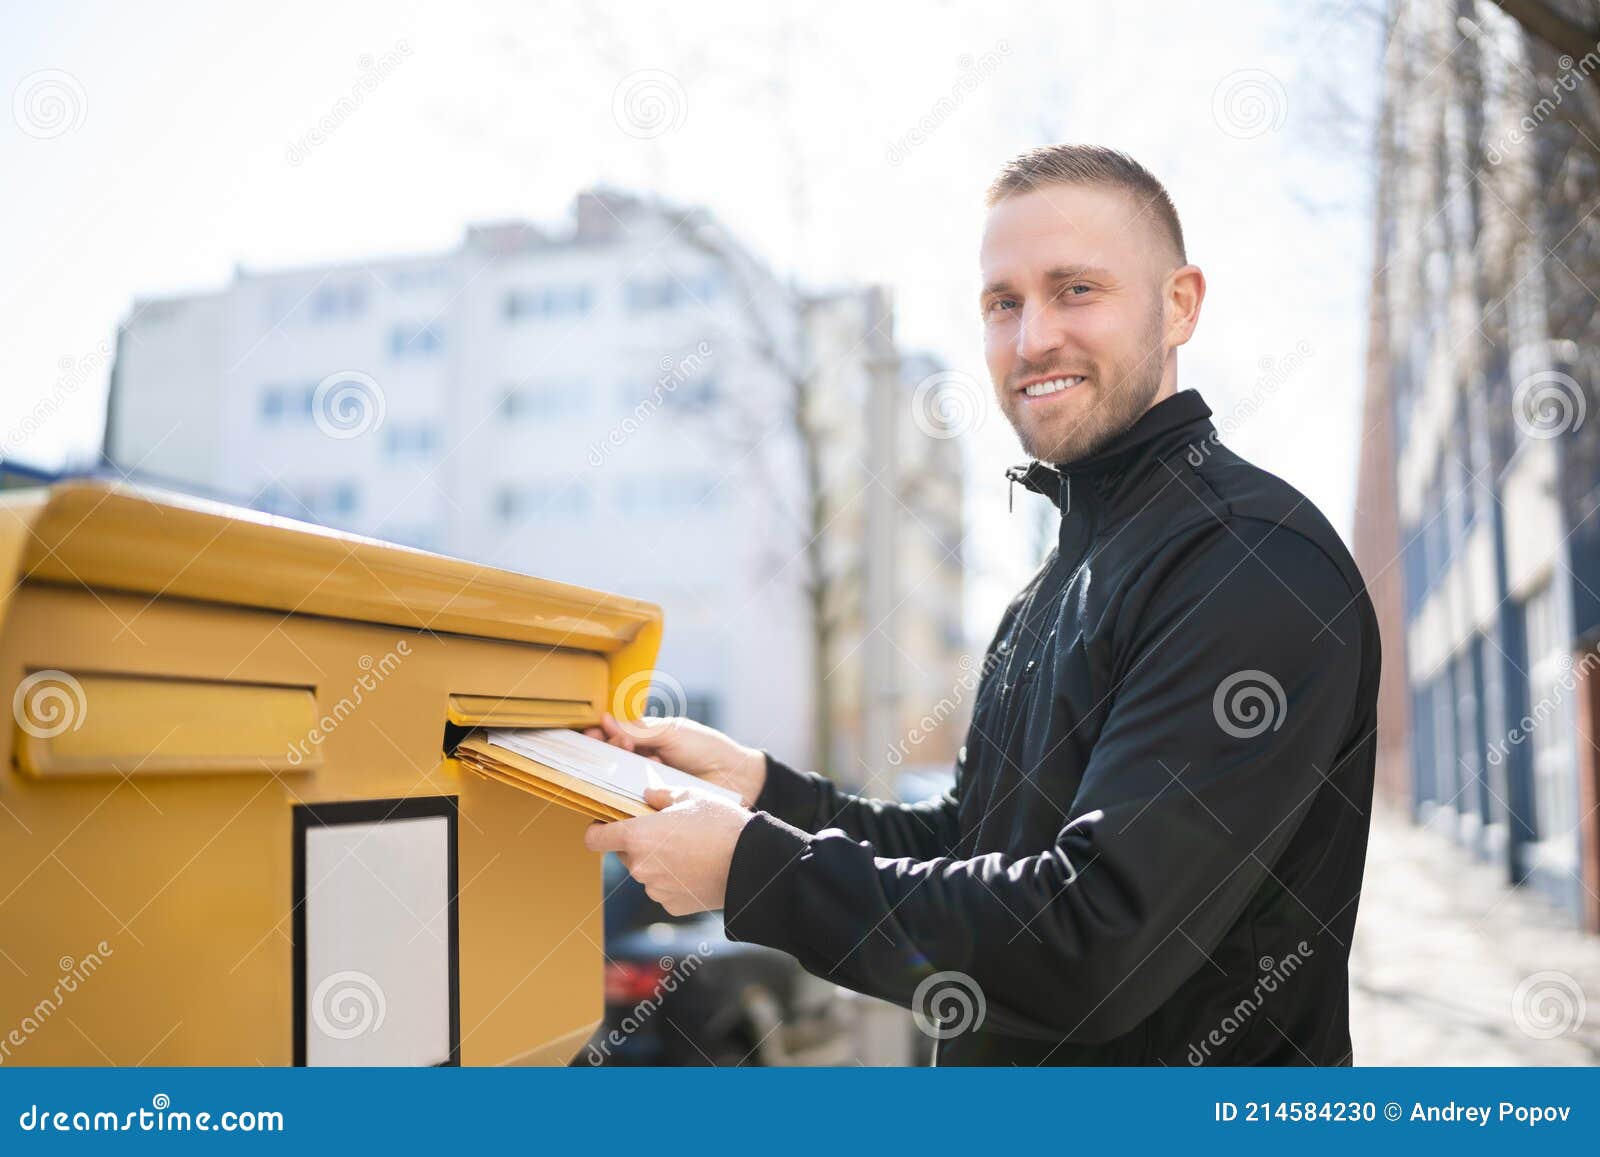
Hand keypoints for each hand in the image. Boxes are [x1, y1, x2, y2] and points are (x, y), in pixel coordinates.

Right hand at [582, 713, 766, 805]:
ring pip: (619, 780)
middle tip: (620, 745)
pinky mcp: (652, 806)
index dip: (602, 733)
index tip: (594, 731)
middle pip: (612, 758)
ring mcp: (646, 784)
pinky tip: (640, 785)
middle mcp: (643, 762)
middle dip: (610, 749)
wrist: (735, 776)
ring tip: (638, 760)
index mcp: (647, 740)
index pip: (615, 735)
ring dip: (622, 770)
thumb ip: (641, 729)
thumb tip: (609, 722)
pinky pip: (632, 800)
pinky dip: (631, 792)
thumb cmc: (706, 748)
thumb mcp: (672, 731)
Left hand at [583, 786, 752, 914]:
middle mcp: (639, 867)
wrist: (750, 862)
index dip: (598, 830)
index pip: (595, 839)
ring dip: (657, 862)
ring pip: (646, 871)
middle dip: (639, 843)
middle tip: (666, 831)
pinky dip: (673, 880)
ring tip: (689, 849)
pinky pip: (663, 889)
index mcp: (637, 837)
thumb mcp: (691, 796)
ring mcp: (654, 889)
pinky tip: (696, 868)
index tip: (606, 825)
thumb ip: (662, 795)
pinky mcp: (671, 905)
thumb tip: (649, 796)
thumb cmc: (720, 824)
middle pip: (625, 853)